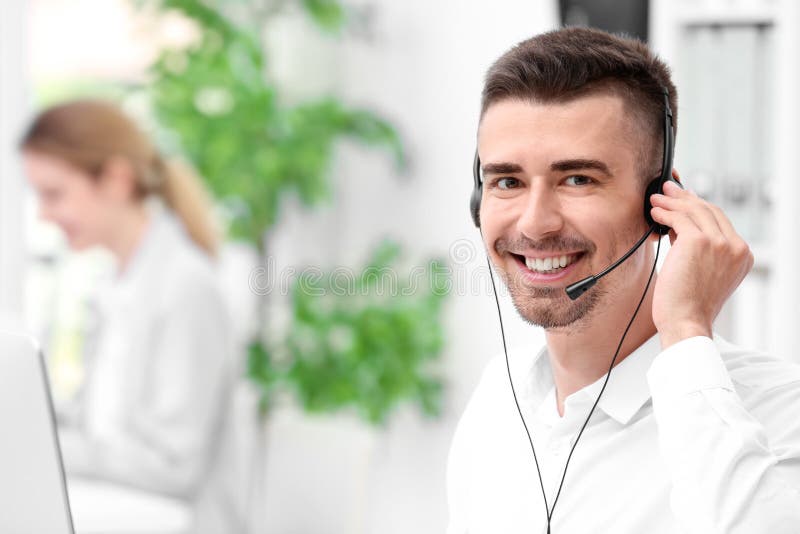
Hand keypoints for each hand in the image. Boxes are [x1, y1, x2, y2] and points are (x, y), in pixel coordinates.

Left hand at [649, 180, 753, 348]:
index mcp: (742, 255)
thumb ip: (701, 248)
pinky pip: (679, 218)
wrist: (686, 322)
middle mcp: (735, 247)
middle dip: (686, 198)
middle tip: (668, 190)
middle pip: (709, 210)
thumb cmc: (688, 304)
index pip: (721, 220)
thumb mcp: (704, 272)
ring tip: (656, 199)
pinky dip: (665, 212)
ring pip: (694, 211)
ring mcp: (719, 243)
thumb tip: (680, 223)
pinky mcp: (698, 241)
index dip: (700, 206)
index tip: (684, 199)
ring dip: (672, 202)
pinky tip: (654, 211)